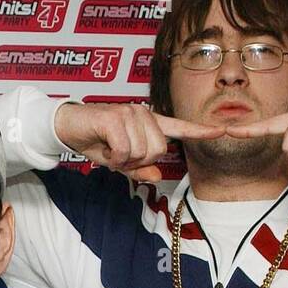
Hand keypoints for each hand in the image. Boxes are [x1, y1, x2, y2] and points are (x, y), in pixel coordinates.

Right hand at [55, 101, 226, 182]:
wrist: (65, 126)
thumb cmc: (94, 141)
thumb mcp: (118, 161)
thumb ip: (139, 169)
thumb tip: (156, 174)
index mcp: (147, 122)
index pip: (178, 127)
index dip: (199, 131)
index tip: (222, 131)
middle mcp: (142, 113)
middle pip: (158, 150)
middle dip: (138, 162)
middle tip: (119, 156)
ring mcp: (129, 113)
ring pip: (141, 152)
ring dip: (123, 160)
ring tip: (109, 150)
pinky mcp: (115, 118)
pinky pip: (125, 150)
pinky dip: (113, 157)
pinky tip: (104, 149)